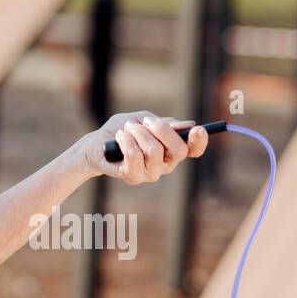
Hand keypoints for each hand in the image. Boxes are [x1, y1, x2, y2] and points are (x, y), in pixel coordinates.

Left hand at [77, 111, 207, 184]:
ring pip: (154, 150)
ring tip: (126, 129)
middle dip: (162, 130)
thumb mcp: (142, 119)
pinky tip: (119, 138)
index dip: (200, 142)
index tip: (198, 129)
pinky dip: (126, 140)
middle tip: (146, 121)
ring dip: (137, 132)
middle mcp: (166, 164)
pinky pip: (135, 156)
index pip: (194, 150)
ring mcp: (150, 173)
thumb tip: (187, 124)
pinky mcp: (134, 178)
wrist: (96, 143)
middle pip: (178, 150)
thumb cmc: (123, 129)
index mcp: (172, 149)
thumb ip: (162, 123)